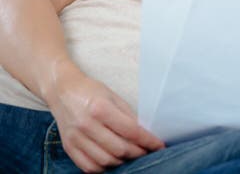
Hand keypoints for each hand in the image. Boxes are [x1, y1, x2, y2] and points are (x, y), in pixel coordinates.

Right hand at [44, 62, 163, 171]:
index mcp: (100, 109)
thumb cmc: (91, 91)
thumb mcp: (113, 96)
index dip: (148, 141)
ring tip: (132, 156)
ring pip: (104, 161)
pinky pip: (88, 166)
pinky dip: (103, 168)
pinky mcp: (68, 147)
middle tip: (147, 151)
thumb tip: (145, 132)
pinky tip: (113, 161)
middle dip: (138, 153)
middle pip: (118, 149)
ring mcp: (75, 138)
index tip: (159, 145)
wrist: (62, 91)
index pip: (131, 131)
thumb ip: (128, 115)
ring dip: (122, 162)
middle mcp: (86, 125)